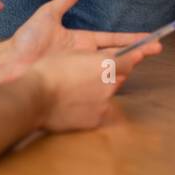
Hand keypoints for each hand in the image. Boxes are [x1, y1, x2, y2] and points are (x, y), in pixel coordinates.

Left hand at [0, 0, 163, 80]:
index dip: (132, 39)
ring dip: (129, 64)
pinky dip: (113, 79)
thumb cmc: (25, 40)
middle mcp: (85, 56)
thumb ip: (67, 0)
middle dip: (138, 52)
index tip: (150, 37)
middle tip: (156, 48)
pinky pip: (99, 82)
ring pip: (112, 69)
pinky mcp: (76, 83)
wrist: (9, 64)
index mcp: (82, 40)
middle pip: (118, 55)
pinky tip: (124, 78)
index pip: (114, 39)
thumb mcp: (48, 15)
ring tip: (144, 58)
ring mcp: (81, 71)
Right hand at [28, 45, 152, 131]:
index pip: (130, 60)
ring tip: (76, 90)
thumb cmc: (49, 71)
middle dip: (111, 75)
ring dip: (99, 92)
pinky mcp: (95, 120)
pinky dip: (91, 107)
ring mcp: (104, 104)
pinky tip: (74, 104)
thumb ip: (96, 57)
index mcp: (106, 64)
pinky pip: (99, 111)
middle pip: (119, 78)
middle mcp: (110, 84)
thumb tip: (112, 60)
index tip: (141, 54)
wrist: (34, 97)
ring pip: (108, 95)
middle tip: (90, 75)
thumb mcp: (74, 53)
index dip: (134, 57)